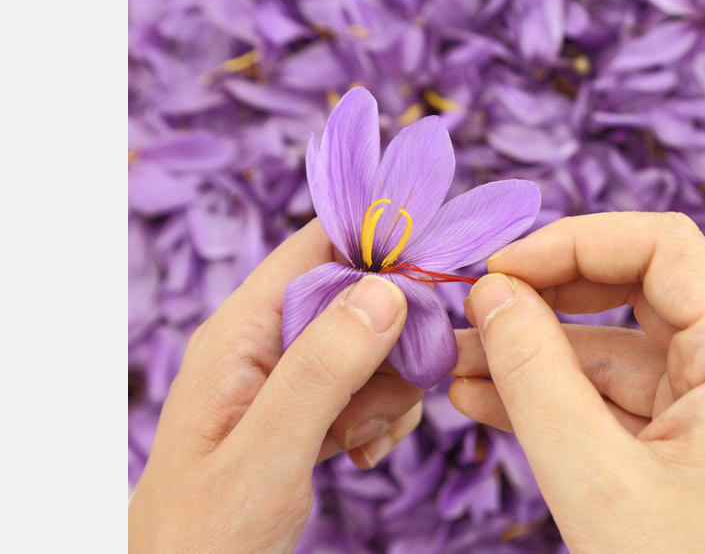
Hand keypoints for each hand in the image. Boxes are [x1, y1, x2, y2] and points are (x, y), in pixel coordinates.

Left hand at [129, 221, 423, 552]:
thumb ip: (321, 371)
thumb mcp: (266, 454)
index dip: (381, 246)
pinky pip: (368, 391)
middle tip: (383, 399)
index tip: (435, 275)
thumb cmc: (204, 537)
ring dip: (389, 391)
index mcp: (239, 334)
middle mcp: (263, 345)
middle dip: (394, 341)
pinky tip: (364, 454)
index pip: (317, 246)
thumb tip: (384, 290)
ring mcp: (285, 382)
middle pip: (360, 297)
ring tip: (361, 439)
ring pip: (374, 348)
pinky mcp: (305, 415)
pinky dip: (382, 418)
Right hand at [448, 212, 704, 552]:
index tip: (498, 269)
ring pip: (618, 353)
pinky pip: (617, 403)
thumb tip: (489, 294)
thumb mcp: (592, 479)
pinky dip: (556, 399)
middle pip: (639, 292)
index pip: (665, 248)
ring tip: (453, 364)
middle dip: (547, 296)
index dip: (576, 241)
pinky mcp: (689, 451)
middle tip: (467, 309)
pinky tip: (484, 399)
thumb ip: (534, 376)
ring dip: (537, 354)